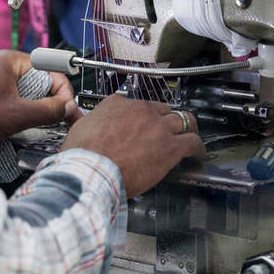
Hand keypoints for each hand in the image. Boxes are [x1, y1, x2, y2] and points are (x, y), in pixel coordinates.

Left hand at [0, 50, 79, 143]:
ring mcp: (0, 79)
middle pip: (43, 81)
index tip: (68, 110)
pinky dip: (27, 111)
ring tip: (42, 123)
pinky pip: (21, 99)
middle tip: (60, 119)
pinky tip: (27, 124)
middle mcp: (7, 66)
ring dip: (39, 108)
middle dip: (52, 100)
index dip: (62, 91)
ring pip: (32, 92)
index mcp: (12, 61)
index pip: (51, 71)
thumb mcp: (17, 114)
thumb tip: (68, 108)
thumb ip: (48, 110)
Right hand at [61, 95, 205, 197]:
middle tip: (165, 131)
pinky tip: (197, 154)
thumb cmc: (82, 156)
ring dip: (186, 128)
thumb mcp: (78, 129)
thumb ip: (83, 121)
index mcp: (117, 104)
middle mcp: (140, 110)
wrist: (91, 170)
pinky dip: (197, 148)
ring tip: (189, 135)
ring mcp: (158, 127)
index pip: (134, 104)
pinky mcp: (170, 146)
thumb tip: (76, 118)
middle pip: (161, 109)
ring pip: (182, 120)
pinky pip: (192, 142)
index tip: (140, 123)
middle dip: (164, 120)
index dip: (139, 116)